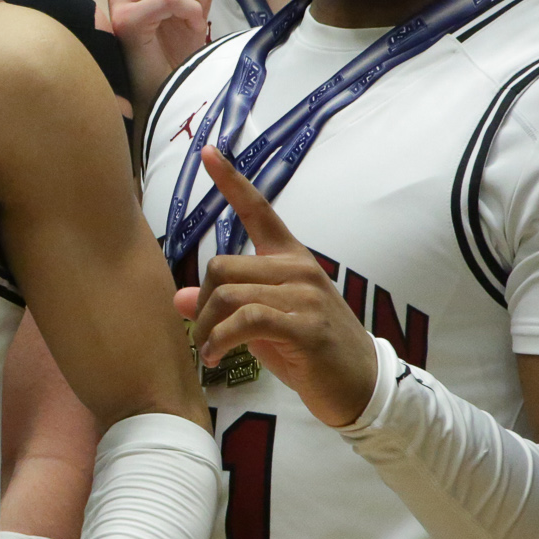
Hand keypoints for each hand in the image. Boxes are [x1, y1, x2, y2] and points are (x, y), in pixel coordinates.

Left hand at [174, 146, 379, 425]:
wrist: (359, 387)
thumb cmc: (309, 352)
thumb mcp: (262, 325)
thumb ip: (225, 305)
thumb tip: (179, 298)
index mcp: (290, 258)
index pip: (259, 210)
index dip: (231, 180)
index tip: (208, 152)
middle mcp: (298, 268)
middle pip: (220, 266)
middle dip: (201, 304)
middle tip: (202, 333)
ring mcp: (304, 295)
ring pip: (228, 294)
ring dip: (207, 327)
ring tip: (209, 350)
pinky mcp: (305, 325)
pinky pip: (246, 320)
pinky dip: (221, 340)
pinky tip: (216, 356)